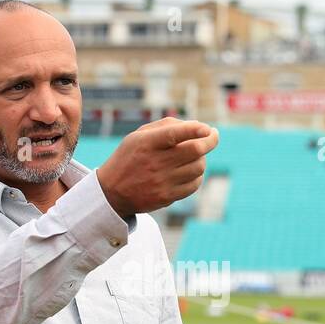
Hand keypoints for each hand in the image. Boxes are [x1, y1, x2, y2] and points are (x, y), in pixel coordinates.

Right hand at [96, 118, 218, 216]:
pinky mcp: (167, 197)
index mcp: (147, 143)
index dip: (195, 129)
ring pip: (198, 167)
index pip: (175, 134)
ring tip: (196, 155)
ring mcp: (162, 181)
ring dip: (202, 159)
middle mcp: (155, 162)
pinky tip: (191, 171)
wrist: (112, 192)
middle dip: (210, 141)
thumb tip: (197, 127)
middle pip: (195, 150)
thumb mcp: (138, 136)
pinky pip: (194, 185)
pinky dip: (197, 176)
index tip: (206, 128)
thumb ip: (166, 126)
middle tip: (213, 136)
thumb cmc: (130, 157)